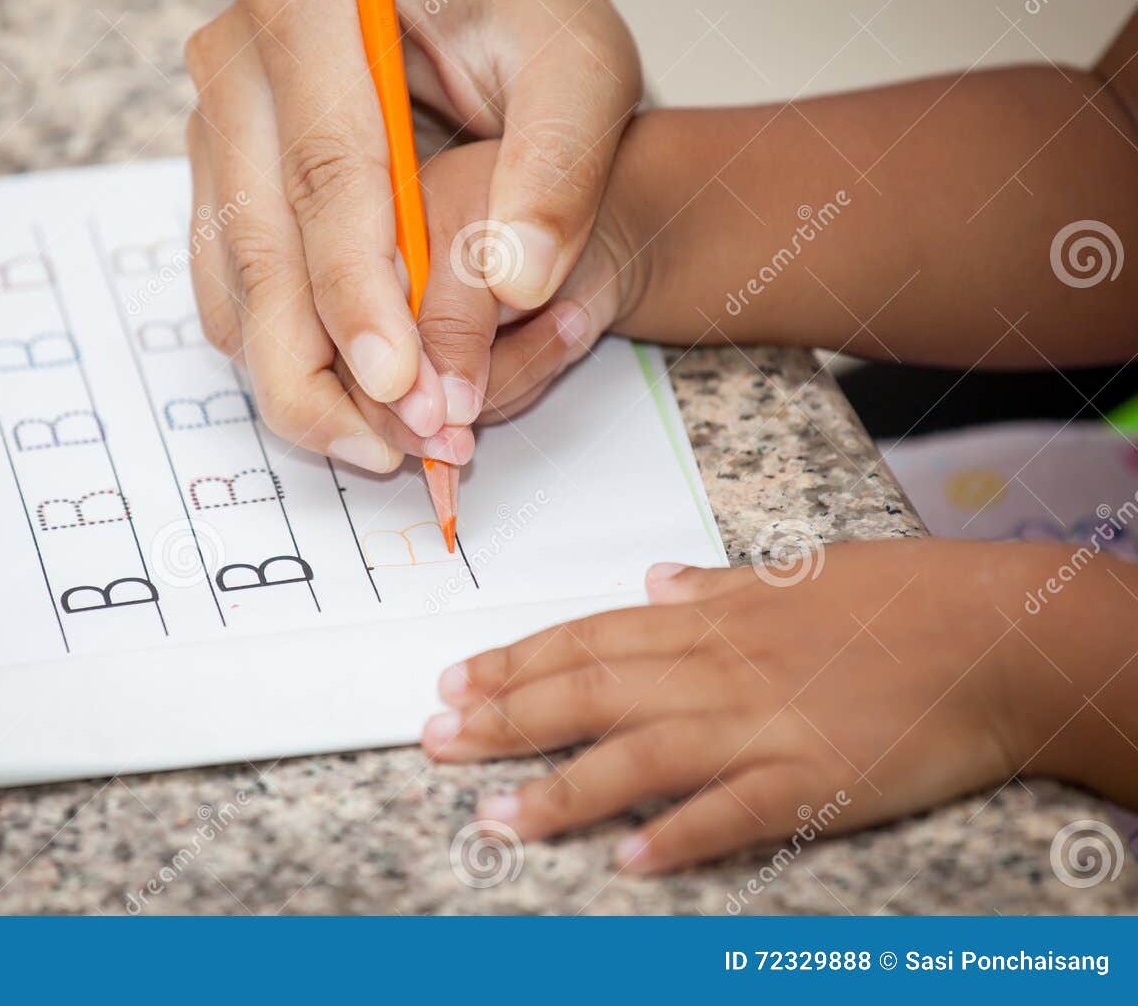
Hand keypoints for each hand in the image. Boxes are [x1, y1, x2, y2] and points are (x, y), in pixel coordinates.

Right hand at [185, 0, 638, 469]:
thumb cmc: (526, 25)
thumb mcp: (581, 70)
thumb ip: (559, 166)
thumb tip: (518, 283)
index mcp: (311, 1)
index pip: (327, 172)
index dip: (359, 290)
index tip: (403, 382)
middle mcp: (237, 60)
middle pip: (259, 241)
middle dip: (324, 363)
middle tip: (395, 445)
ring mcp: (214, 124)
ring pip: (235, 283)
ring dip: (300, 380)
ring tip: (384, 445)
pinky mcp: (216, 181)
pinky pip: (231, 292)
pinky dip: (285, 359)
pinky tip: (352, 406)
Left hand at [422, 539, 1135, 871]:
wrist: (998, 637)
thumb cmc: (900, 599)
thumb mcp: (796, 573)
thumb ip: (717, 586)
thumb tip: (654, 583)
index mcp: (713, 619)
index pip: (588, 639)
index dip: (515, 662)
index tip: (454, 681)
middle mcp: (721, 668)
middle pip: (591, 693)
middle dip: (505, 718)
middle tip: (435, 741)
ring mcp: (765, 725)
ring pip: (641, 755)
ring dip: (563, 787)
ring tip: (498, 815)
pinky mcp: (815, 781)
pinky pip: (733, 813)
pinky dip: (679, 835)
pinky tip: (627, 860)